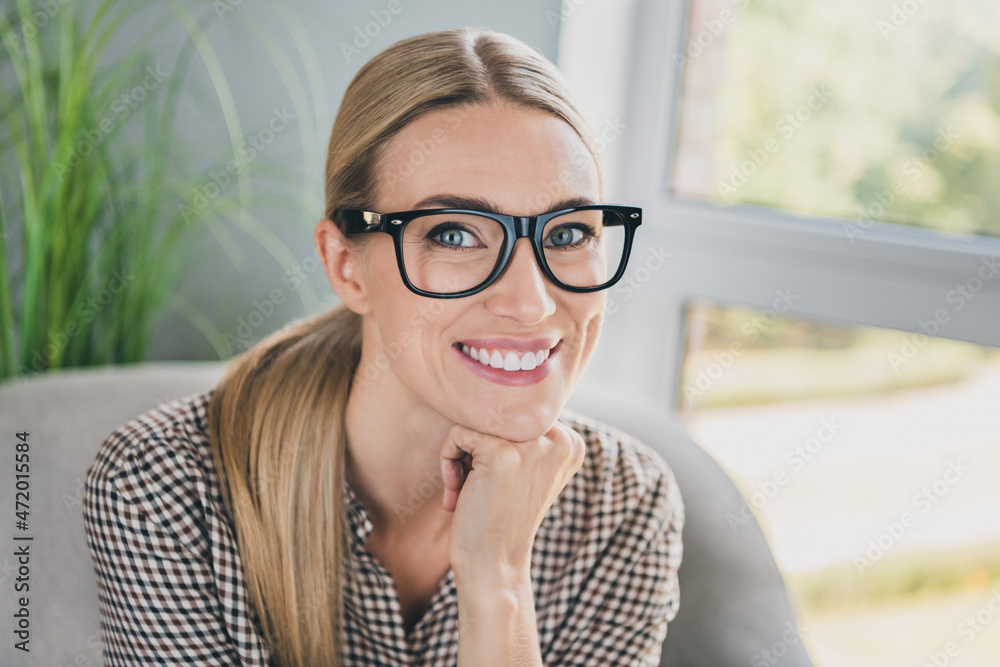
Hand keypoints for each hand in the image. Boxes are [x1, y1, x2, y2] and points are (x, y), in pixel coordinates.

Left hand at [439, 420, 585, 577]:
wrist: (494, 564)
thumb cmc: (502, 517)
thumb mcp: (528, 470)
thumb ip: (525, 433)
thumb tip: (496, 389)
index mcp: (571, 443)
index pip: (515, 415)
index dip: (497, 446)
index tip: (497, 482)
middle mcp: (559, 440)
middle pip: (497, 416)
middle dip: (478, 449)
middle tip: (478, 488)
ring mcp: (531, 445)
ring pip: (476, 423)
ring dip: (462, 457)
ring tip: (467, 490)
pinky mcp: (501, 452)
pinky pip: (457, 434)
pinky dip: (448, 462)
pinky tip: (458, 493)